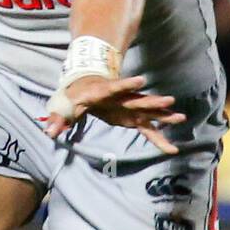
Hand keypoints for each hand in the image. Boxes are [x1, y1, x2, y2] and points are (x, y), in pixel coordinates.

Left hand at [43, 74, 184, 153]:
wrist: (87, 87)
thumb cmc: (75, 96)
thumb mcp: (64, 105)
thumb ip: (59, 118)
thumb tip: (49, 132)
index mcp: (104, 91)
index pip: (116, 87)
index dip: (127, 84)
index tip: (141, 80)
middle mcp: (121, 98)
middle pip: (138, 99)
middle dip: (153, 101)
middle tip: (170, 101)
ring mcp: (130, 108)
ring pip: (149, 112)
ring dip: (164, 115)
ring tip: (180, 118)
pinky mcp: (133, 118)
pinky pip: (148, 130)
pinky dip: (159, 139)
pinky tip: (171, 149)